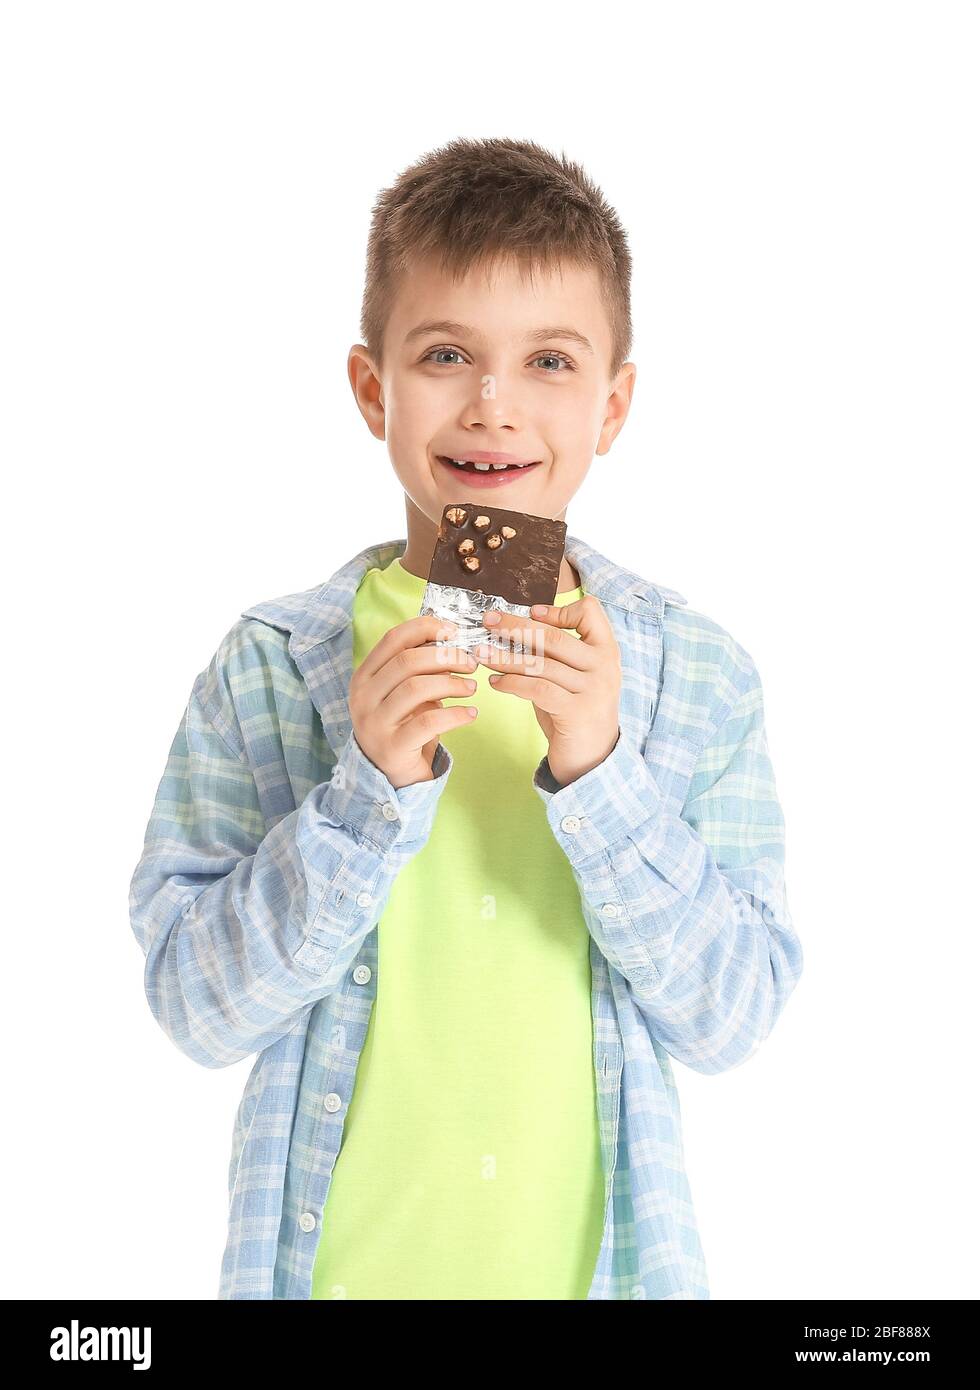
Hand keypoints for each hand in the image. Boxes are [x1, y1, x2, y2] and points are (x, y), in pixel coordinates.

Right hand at [349, 616, 478, 788]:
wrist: (389, 775)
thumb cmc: (402, 725)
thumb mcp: (404, 693)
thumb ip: (418, 668)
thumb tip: (452, 642)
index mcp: (364, 676)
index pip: (393, 639)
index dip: (425, 628)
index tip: (453, 632)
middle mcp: (363, 697)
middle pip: (406, 661)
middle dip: (445, 657)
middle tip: (470, 663)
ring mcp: (374, 723)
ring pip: (416, 688)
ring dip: (451, 683)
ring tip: (471, 687)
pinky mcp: (392, 747)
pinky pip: (428, 722)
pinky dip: (455, 715)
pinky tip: (471, 713)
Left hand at [473, 595, 621, 787]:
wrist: (594, 760)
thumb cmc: (576, 713)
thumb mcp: (573, 678)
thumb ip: (555, 656)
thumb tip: (513, 630)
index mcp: (606, 651)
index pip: (589, 612)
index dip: (559, 609)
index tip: (532, 612)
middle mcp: (604, 667)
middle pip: (553, 636)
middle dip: (515, 626)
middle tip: (488, 622)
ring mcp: (593, 689)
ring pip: (540, 663)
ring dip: (505, 657)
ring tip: (481, 654)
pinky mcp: (576, 712)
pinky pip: (537, 689)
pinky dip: (512, 683)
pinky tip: (495, 682)